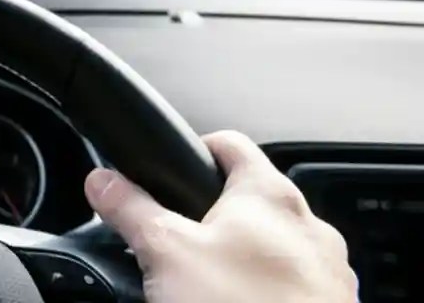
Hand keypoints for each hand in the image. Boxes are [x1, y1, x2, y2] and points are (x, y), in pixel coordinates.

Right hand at [84, 130, 356, 301]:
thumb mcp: (166, 252)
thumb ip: (131, 210)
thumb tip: (102, 181)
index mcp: (269, 194)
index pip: (229, 143)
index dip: (195, 150)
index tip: (174, 170)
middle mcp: (309, 224)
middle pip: (251, 200)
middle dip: (215, 218)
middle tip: (181, 243)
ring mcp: (328, 268)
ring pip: (275, 245)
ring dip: (245, 256)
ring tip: (210, 284)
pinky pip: (294, 285)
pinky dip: (268, 290)